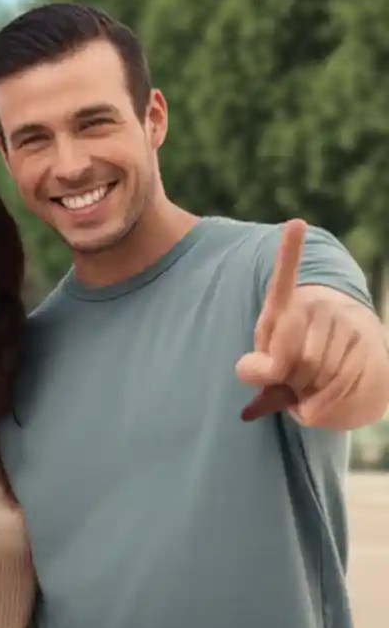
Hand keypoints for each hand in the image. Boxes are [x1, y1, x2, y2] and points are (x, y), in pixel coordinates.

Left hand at [237, 219, 370, 422]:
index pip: (285, 282)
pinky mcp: (373, 356)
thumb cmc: (288, 367)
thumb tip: (264, 371)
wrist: (333, 377)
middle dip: (290, 377)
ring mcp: (350, 329)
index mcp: (285, 307)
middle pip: (300, 356)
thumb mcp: (260, 364)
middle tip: (291, 377)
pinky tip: (313, 397)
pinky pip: (348, 385)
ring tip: (309, 387)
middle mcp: (322, 310)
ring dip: (311, 395)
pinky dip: (326, 403)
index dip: (289, 252)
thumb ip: (254, 368)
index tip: (295, 224)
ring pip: (325, 375)